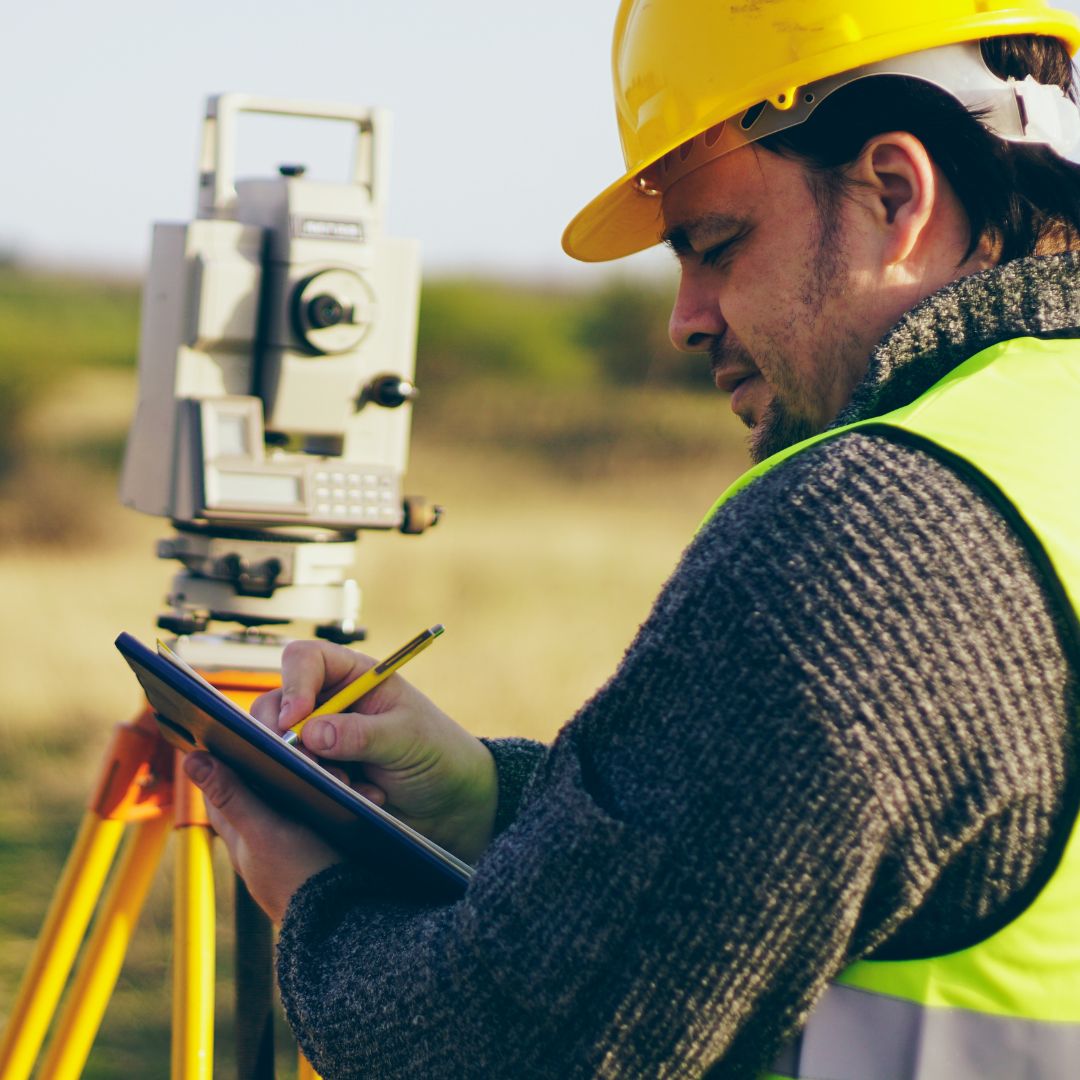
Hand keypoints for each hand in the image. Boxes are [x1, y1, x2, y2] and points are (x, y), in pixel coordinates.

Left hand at [183, 751, 340, 923]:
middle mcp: (258, 832)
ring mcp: (289, 837)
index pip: (225, 776)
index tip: (255, 722)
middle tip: (307, 741)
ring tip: (339, 771)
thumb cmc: (297, 876)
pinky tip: (355, 787)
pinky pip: (323, 804)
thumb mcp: (262, 831)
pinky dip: (335, 793)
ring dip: (317, 774)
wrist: (345, 917)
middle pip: (262, 779)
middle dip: (285, 757)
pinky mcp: (319, 840)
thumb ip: (231, 795)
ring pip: (297, 789)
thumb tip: (192, 759)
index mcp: (236, 829)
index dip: (235, 747)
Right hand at [251, 639, 497, 863]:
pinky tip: (362, 797)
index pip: (306, 659)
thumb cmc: (438, 753)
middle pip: (277, 703)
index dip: (294, 684)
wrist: (450, 800)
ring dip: (307, 768)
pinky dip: (321, 790)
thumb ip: (362, 734)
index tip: (297, 720)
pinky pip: (297, 779)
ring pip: (281, 745)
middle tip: (308, 763)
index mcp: (355, 676)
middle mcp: (332, 702)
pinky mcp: (321, 772)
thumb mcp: (407, 739)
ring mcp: (322, 739)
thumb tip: (311, 734)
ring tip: (349, 785)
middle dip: (285, 736)